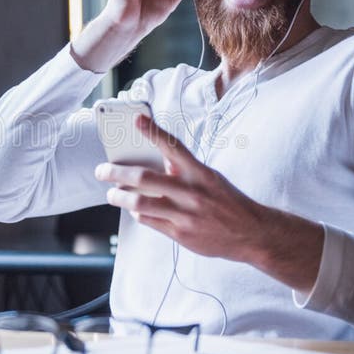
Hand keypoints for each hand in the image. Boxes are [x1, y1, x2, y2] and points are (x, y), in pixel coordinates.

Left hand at [94, 115, 323, 291]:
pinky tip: (133, 208)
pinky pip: (149, 221)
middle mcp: (192, 192)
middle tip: (102, 170)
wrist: (252, 233)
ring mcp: (185, 214)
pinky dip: (137, 212)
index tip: (137, 119)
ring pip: (140, 202)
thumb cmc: (227, 201)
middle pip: (145, 178)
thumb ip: (184, 170)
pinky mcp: (181, 234)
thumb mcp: (210, 179)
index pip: (173, 147)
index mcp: (201, 173)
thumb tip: (155, 161)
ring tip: (112, 194)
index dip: (153, 131)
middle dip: (117, 173)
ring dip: (120, 196)